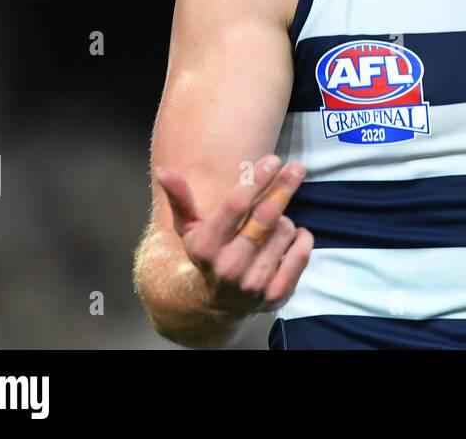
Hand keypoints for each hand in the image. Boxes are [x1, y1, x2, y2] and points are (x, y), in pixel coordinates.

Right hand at [155, 154, 313, 317]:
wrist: (219, 305)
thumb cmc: (209, 254)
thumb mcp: (190, 229)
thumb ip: (180, 198)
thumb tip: (163, 170)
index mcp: (205, 247)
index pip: (235, 206)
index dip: (256, 180)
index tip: (273, 160)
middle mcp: (228, 267)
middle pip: (265, 217)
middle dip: (283, 187)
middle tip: (297, 167)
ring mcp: (253, 284)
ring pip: (285, 230)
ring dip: (285, 219)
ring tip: (272, 225)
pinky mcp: (277, 295)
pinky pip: (301, 253)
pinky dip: (302, 238)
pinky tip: (292, 237)